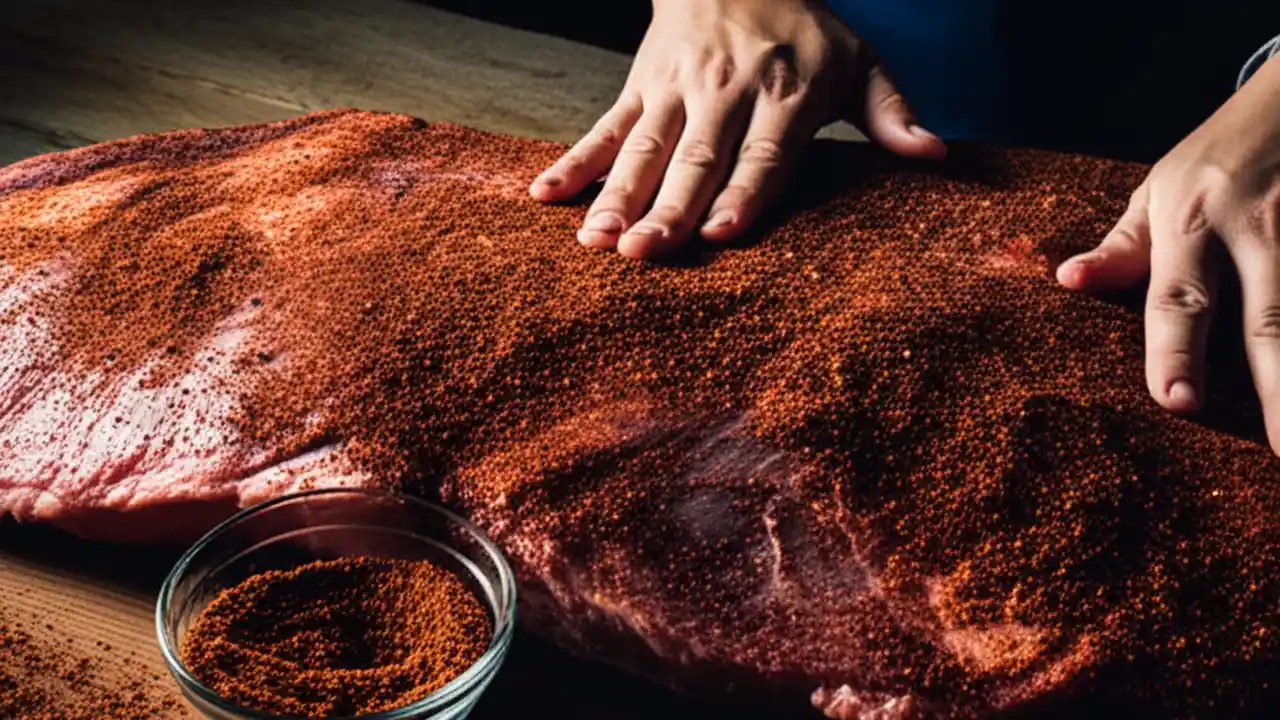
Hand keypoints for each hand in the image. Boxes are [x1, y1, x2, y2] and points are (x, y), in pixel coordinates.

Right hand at [529, 0, 945, 258]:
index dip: (740, 194)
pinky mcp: (640, 88)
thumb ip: (891, 112)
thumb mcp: (859, 59)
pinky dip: (575, 161)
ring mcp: (675, 90)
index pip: (761, 154)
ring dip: (616, 195)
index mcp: (784, 94)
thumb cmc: (803, 30)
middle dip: (667, 208)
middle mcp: (726, 93)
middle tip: (640, 254)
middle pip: (694, 159)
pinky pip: (604, 127)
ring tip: (594, 242)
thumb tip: (935, 156)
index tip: (720, 235)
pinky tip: (544, 195)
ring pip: (643, 149)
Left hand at [1057, 55, 1279, 451]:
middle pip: (1271, 320)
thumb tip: (1067, 281)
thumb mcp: (1162, 186)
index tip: (1176, 403)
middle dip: (1279, 390)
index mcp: (1192, 220)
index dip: (1175, 351)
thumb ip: (1125, 247)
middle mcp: (1258, 225)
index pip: (1179, 298)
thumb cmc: (1221, 154)